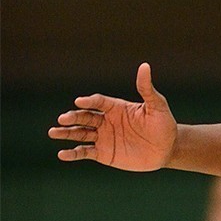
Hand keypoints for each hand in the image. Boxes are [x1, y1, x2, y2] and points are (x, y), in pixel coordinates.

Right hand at [49, 63, 176, 170]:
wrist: (167, 149)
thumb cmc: (163, 125)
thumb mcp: (157, 106)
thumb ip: (147, 89)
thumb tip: (145, 66)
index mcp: (116, 108)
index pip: (99, 102)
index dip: (89, 102)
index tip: (80, 102)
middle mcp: (106, 121)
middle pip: (85, 117)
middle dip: (73, 117)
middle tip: (63, 118)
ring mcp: (103, 137)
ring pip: (80, 133)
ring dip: (66, 133)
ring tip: (53, 132)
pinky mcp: (103, 153)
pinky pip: (85, 152)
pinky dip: (73, 153)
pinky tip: (62, 154)